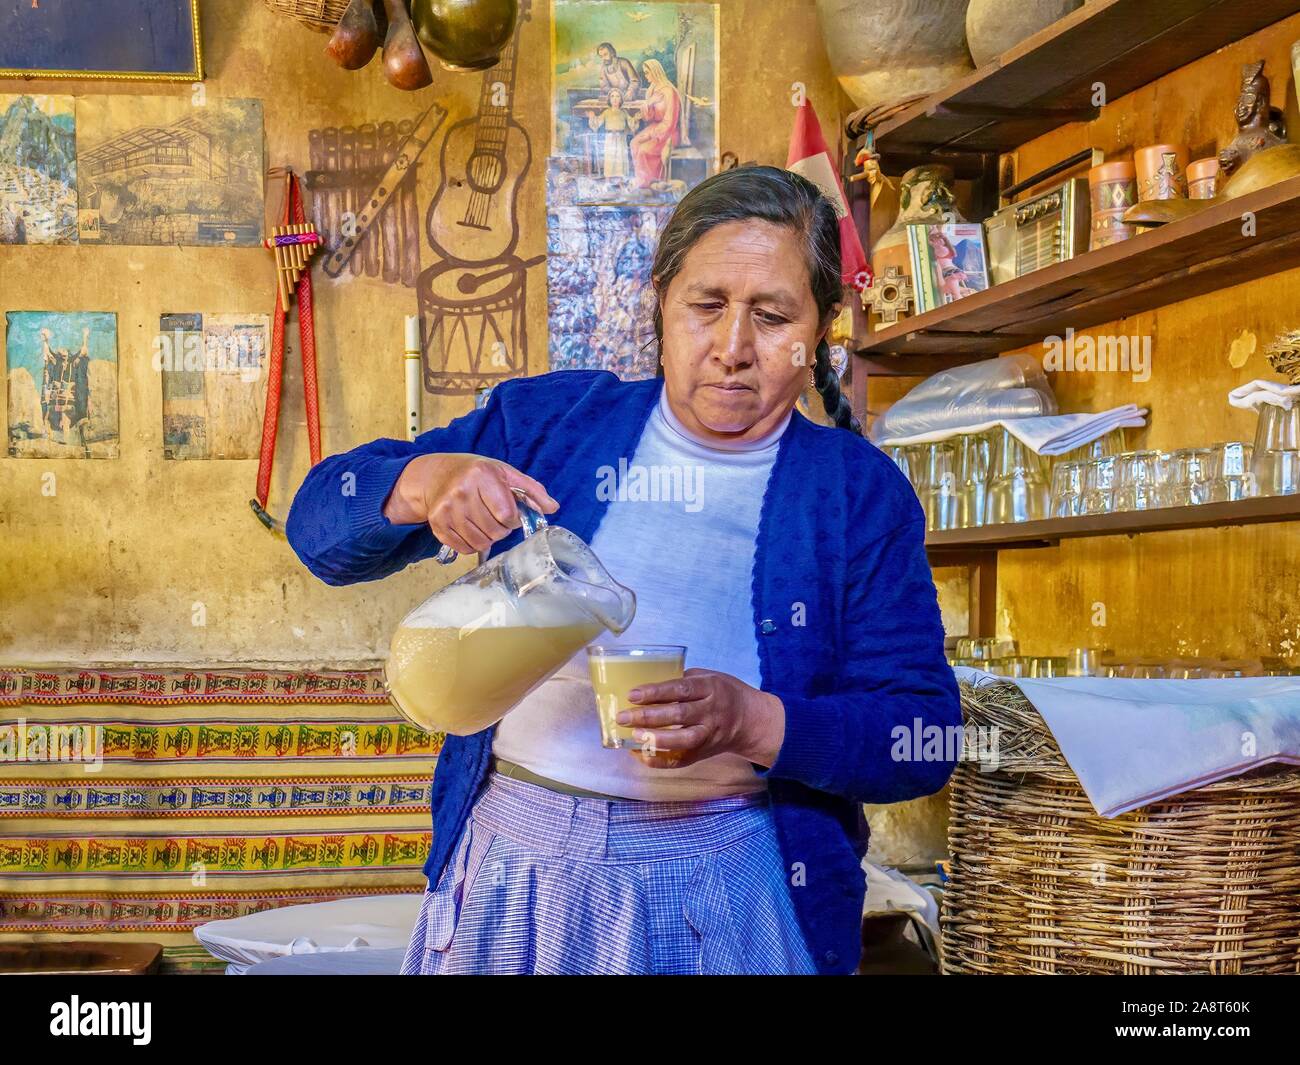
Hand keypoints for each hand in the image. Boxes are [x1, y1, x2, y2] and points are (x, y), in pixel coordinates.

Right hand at [383, 453, 557, 554]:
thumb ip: (531, 490)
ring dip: (487, 538)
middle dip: (501, 529)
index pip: (507, 515)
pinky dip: (471, 544)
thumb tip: (553, 507)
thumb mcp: (505, 473)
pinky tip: (470, 528)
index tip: (509, 513)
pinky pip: (464, 548)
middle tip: (494, 517)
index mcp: (483, 475)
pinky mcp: (437, 524)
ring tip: (483, 522)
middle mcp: (462, 492)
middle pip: (495, 532)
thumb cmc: (477, 474)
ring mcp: (447, 509)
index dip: (513, 519)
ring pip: (480, 543)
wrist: (437, 475)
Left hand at [618, 668, 784, 769]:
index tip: (632, 695)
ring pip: (683, 739)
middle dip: (648, 716)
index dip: (655, 692)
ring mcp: (709, 734)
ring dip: (657, 739)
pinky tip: (642, 755)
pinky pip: (683, 760)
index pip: (680, 690)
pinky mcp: (705, 752)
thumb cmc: (725, 693)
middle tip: (623, 717)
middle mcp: (710, 712)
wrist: (751, 720)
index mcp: (710, 688)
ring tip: (634, 737)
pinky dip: (661, 761)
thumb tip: (649, 685)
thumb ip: (684, 680)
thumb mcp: (710, 676)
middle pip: (678, 715)